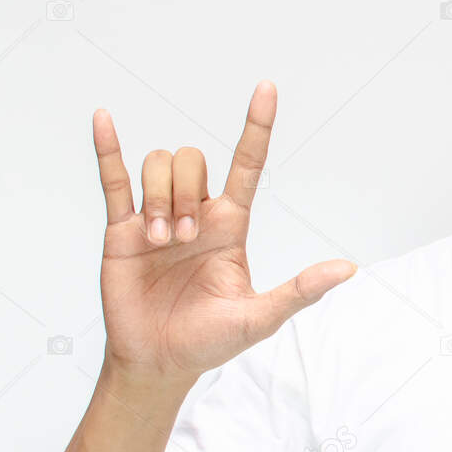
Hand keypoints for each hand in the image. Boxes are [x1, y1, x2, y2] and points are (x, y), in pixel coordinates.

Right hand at [90, 80, 356, 386]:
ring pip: (158, 168)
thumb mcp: (259, 318)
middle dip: (187, 193)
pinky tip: (104, 119)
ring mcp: (157, 218)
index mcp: (231, 225)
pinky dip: (109, 148)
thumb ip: (300, 291)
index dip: (256, 127)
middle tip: (183, 240)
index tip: (266, 88)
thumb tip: (348, 270)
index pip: (247, 164)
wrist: (158, 363)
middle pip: (193, 162)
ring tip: (159, 242)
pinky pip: (114, 180)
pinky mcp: (122, 231)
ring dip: (159, 199)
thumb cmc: (209, 342)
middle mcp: (196, 213)